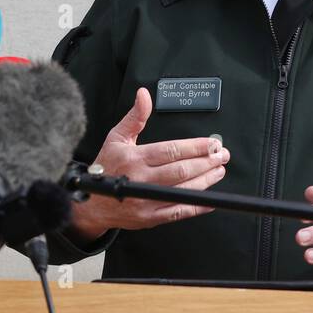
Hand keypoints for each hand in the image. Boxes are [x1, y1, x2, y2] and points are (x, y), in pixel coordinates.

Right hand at [70, 87, 229, 237]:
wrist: (91, 203)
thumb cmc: (106, 167)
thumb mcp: (117, 137)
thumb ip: (135, 116)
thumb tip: (144, 94)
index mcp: (135, 158)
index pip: (171, 150)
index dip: (195, 147)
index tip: (212, 143)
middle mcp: (142, 180)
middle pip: (181, 170)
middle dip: (206, 162)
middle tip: (221, 155)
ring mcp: (147, 200)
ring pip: (183, 190)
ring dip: (205, 180)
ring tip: (219, 171)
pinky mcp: (150, 217)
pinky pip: (178, 212)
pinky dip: (197, 206)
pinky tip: (210, 199)